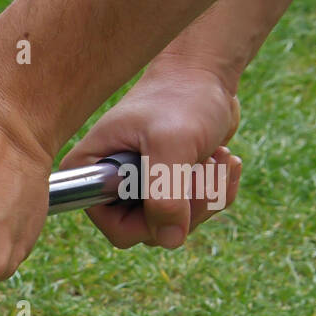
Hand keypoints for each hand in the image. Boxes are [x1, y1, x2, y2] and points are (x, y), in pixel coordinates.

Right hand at [61, 61, 242, 248]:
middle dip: (191, 203)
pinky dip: (219, 189)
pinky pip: (197, 213)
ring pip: (179, 225)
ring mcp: (140, 191)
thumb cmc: (181, 98)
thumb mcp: (172, 143)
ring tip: (217, 156)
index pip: (118, 229)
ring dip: (209, 193)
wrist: (205, 75)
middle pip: (154, 231)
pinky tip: (223, 159)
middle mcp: (111, 188)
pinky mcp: (167, 188)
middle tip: (207, 166)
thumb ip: (166, 194)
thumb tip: (171, 240)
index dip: (155, 221)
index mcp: (92, 175)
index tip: (179, 188)